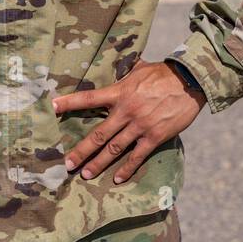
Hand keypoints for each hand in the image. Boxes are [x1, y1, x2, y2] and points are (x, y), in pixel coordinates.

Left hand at [52, 61, 205, 183]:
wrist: (190, 82)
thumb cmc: (164, 73)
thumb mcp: (140, 68)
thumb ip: (124, 72)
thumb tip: (114, 62)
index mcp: (120, 92)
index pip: (89, 98)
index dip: (69, 102)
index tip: (52, 107)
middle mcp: (126, 111)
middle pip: (99, 134)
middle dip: (81, 150)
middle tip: (67, 163)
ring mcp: (140, 125)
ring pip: (114, 149)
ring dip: (98, 163)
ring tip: (85, 174)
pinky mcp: (155, 136)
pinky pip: (137, 156)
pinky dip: (127, 169)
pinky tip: (117, 179)